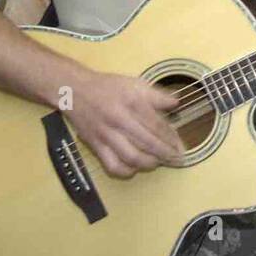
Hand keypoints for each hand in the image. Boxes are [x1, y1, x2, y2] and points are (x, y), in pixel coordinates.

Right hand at [66, 72, 183, 178]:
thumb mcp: (135, 84)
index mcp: (132, 104)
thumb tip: (176, 103)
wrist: (74, 91)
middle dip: (166, 154)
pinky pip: (112, 165)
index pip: (157, 126)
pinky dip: (126, 171)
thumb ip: (157, 95)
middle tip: (177, 159)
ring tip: (159, 162)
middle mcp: (119, 121)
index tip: (181, 146)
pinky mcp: (95, 146)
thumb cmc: (108, 87)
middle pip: (148, 143)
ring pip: (132, 157)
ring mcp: (107, 135)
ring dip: (149, 164)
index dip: (171, 138)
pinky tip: (135, 168)